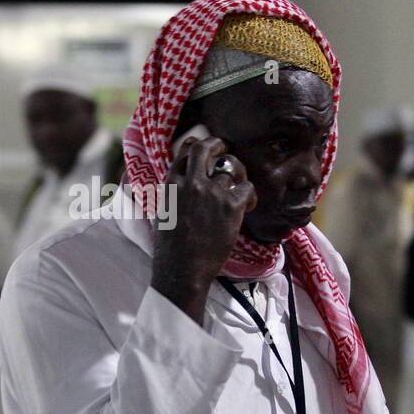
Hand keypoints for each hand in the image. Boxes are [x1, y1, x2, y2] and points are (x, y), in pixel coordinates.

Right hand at [151, 136, 256, 323]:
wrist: (182, 270)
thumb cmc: (170, 249)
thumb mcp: (163, 213)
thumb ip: (173, 195)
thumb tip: (179, 187)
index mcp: (171, 185)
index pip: (184, 152)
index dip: (196, 146)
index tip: (203, 147)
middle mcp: (191, 183)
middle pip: (206, 148)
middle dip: (217, 144)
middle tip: (224, 147)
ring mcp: (212, 193)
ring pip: (231, 167)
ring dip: (237, 173)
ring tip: (239, 184)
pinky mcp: (231, 207)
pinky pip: (247, 188)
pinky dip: (250, 195)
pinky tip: (248, 205)